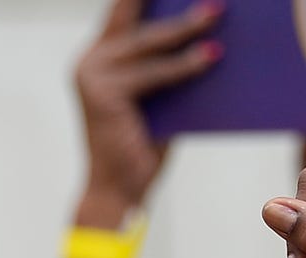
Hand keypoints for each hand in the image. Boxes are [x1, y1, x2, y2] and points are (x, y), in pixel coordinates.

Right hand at [75, 0, 223, 216]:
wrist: (119, 190)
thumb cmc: (143, 147)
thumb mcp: (158, 101)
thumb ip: (168, 71)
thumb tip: (212, 43)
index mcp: (100, 57)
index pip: (124, 13)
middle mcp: (90, 60)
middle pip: (135, 20)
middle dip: (172, 6)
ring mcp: (93, 75)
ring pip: (147, 44)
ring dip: (184, 28)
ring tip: (215, 16)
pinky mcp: (104, 94)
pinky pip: (154, 74)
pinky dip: (184, 66)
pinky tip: (211, 57)